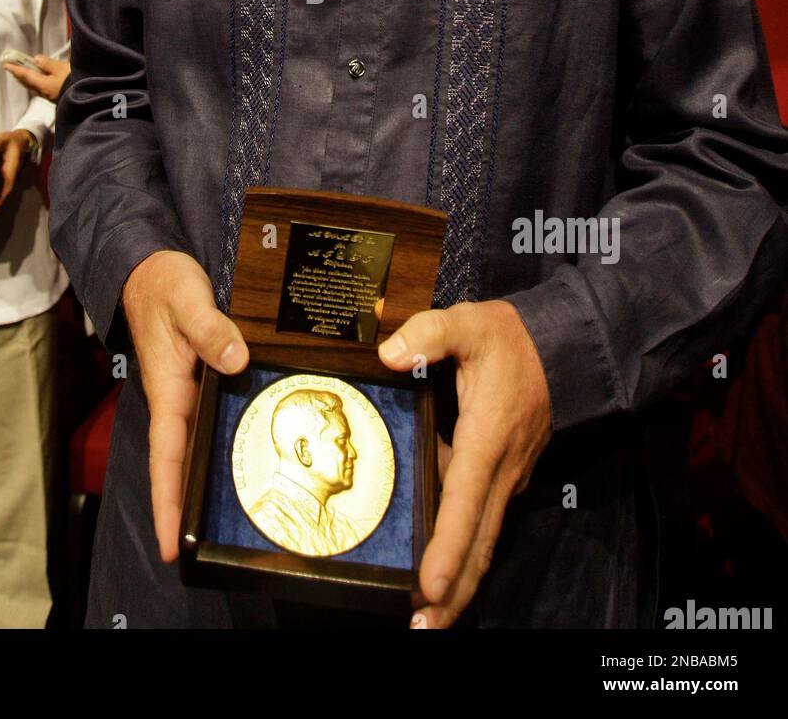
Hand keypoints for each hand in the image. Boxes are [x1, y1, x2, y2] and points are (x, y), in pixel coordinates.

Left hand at [0, 129, 34, 215]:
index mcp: (12, 166)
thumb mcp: (4, 138)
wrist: (20, 141)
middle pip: (5, 190)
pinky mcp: (3, 174)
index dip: (2, 194)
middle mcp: (11, 173)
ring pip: (2, 189)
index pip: (8, 182)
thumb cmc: (11, 140)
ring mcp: (7, 175)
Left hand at [2, 54, 69, 102]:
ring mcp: (50, 96)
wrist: (88, 96)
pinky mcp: (56, 97)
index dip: (15, 69)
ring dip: (28, 78)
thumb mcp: (61, 68)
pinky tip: (41, 78)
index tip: (5, 64)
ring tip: (25, 72)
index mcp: (43, 84)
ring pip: (34, 86)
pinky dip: (37, 81)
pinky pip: (42, 88)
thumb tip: (35, 59)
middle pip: (28, 82)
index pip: (25, 75)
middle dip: (20, 74)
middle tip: (13, 67)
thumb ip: (47, 63)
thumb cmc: (75, 81)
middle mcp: (44, 92)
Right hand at [121, 249, 247, 562]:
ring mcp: (188, 392)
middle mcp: (176, 399)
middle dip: (187, 508)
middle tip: (203, 550)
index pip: (167, 458)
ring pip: (196, 445)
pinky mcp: (200, 380)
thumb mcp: (187, 300)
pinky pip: (209, 420)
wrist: (152, 266)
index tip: (172, 544)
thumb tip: (235, 361)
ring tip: (228, 519)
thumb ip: (211, 330)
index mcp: (167, 390)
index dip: (168, 502)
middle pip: (180, 464)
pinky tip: (247, 455)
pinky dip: (223, 441)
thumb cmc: (163, 284)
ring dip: (205, 479)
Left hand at [379, 299, 551, 628]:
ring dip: (460, 581)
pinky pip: (485, 523)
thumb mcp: (470, 323)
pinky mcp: (505, 478)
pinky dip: (466, 555)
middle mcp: (501, 470)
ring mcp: (507, 479)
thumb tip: (389, 352)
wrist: (565, 349)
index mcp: (487, 438)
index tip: (429, 586)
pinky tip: (443, 573)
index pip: (465, 501)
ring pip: (484, 540)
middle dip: (454, 591)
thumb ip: (429, 333)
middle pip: (479, 543)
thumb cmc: (514, 340)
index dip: (448, 547)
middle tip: (423, 629)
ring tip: (429, 619)